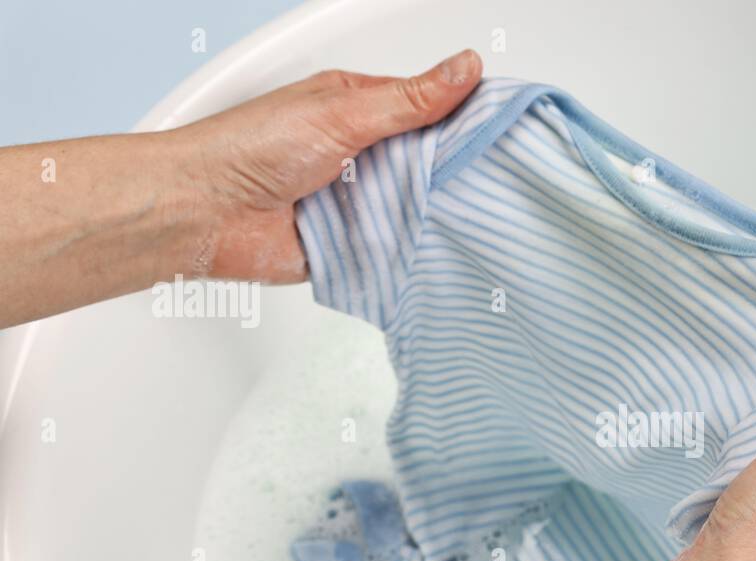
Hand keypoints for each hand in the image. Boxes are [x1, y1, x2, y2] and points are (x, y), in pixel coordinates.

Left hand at [171, 49, 482, 281]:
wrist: (205, 214)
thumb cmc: (252, 149)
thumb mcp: (343, 111)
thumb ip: (411, 100)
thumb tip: (465, 68)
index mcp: (362, 108)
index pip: (433, 111)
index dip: (468, 120)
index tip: (506, 131)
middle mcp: (363, 153)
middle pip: (430, 164)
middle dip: (455, 176)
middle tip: (495, 182)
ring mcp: (359, 201)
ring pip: (417, 209)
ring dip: (432, 216)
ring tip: (471, 218)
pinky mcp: (353, 245)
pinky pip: (395, 250)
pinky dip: (409, 252)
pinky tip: (434, 251)